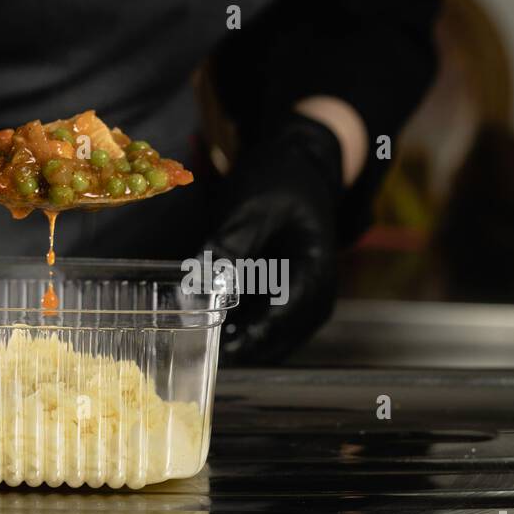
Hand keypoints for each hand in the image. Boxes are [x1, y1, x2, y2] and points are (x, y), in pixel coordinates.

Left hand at [203, 113, 341, 363]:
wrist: (298, 165)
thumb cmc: (278, 182)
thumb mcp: (252, 207)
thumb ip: (230, 248)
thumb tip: (199, 286)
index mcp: (314, 273)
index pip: (279, 321)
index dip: (246, 338)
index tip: (212, 348)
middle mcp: (317, 295)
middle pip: (278, 338)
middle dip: (240, 345)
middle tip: (196, 348)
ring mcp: (307, 300)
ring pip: (272, 337)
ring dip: (240, 339)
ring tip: (199, 337)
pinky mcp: (291, 296)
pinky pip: (267, 323)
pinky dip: (243, 326)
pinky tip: (213, 321)